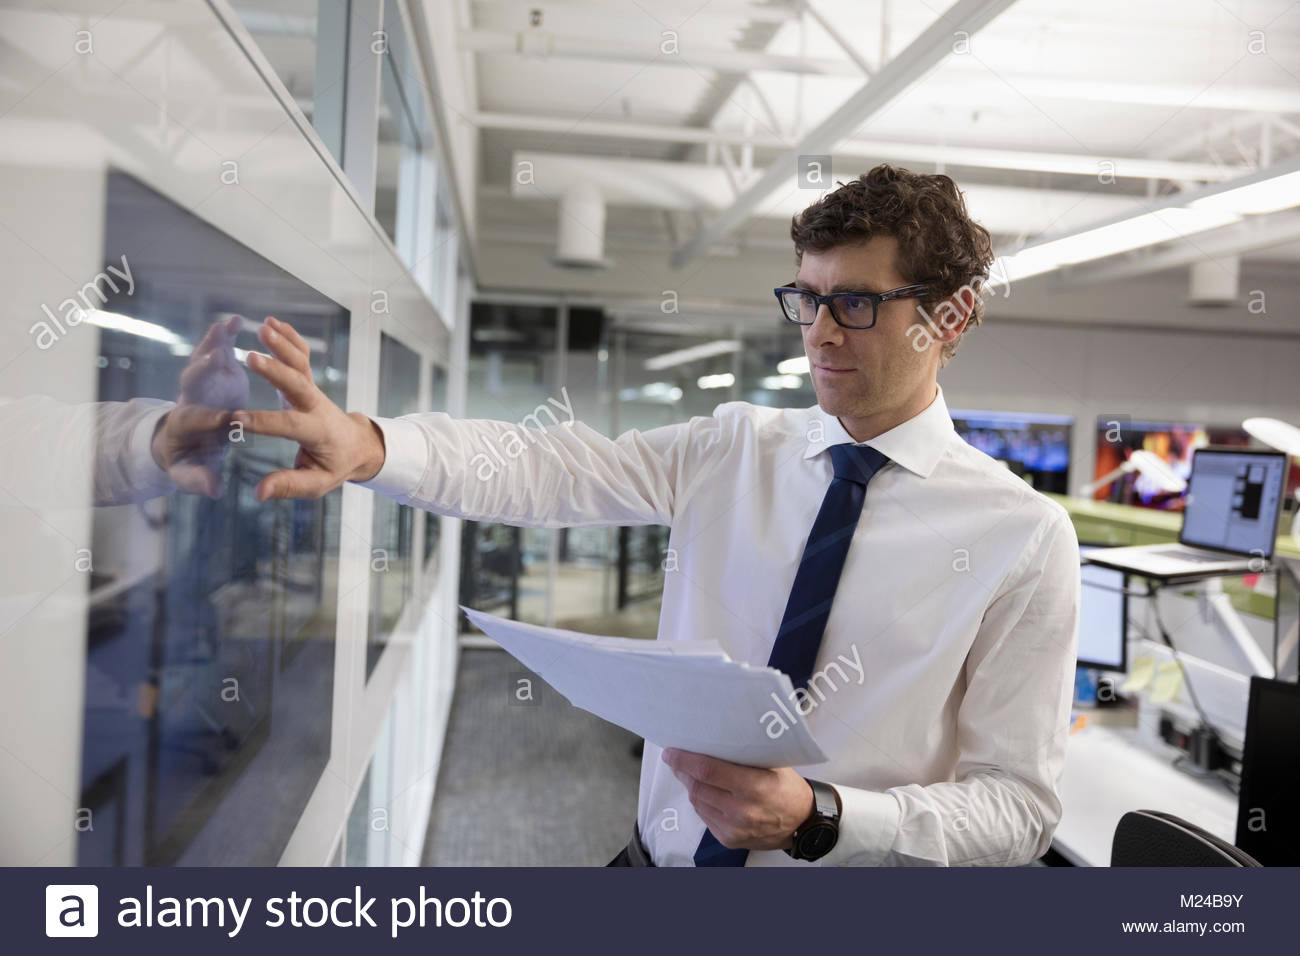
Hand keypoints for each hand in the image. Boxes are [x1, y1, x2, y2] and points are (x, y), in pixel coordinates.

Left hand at [150, 314, 248, 497]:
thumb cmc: (188, 459)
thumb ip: (200, 480)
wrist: (180, 438)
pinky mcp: (212, 371)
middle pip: (192, 384)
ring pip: (201, 360)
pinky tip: (236, 320)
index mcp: (187, 425)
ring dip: (211, 344)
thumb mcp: (190, 474)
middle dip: (201, 372)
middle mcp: (191, 398)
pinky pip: (215, 350)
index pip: (200, 421)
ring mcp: (201, 382)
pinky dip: (223, 335)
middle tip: (213, 362)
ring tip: (224, 327)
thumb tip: (214, 490)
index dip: (213, 420)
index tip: (230, 421)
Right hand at [231, 316, 385, 500]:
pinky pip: (302, 356)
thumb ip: (288, 485)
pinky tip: (271, 322)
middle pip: (297, 385)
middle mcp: (316, 406)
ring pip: (300, 364)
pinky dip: (290, 338)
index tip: (236, 420)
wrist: (358, 443)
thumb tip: (258, 493)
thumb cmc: (335, 465)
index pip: (289, 426)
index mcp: (316, 432)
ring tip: (263, 326)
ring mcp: (313, 390)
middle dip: (275, 372)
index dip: (263, 423)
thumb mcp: (317, 483)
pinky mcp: (309, 382)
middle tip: (251, 357)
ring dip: (282, 345)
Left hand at [662, 748, 814, 850]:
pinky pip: (704, 817)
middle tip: (677, 759)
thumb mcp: (773, 764)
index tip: (670, 752)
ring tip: (691, 774)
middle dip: (683, 771)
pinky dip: (701, 802)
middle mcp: (741, 810)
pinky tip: (706, 793)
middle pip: (697, 786)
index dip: (684, 760)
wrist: (803, 823)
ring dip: (691, 786)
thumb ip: (744, 754)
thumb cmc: (788, 788)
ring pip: (697, 802)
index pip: (707, 770)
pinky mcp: (729, 840)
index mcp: (753, 786)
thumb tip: (713, 738)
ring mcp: (734, 828)